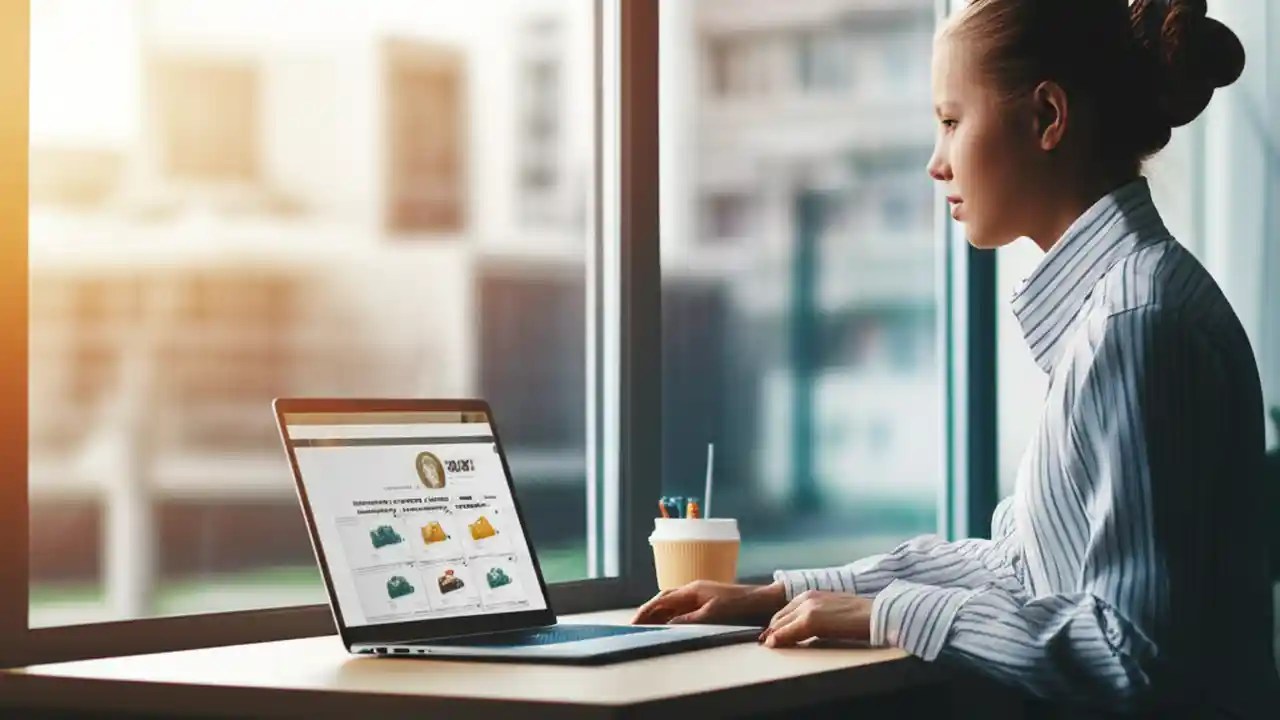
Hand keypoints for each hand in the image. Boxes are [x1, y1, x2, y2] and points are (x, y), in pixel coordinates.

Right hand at [631, 580, 786, 625]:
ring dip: (658, 613)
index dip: (645, 612)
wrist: (762, 601)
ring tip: (647, 626)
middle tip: (635, 625)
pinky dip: (671, 615)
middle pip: (663, 599)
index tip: (632, 623)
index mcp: (691, 591)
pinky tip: (670, 623)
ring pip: (672, 602)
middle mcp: (693, 590)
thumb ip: (688, 619)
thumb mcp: (712, 615)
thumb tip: (667, 624)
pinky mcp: (707, 601)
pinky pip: (682, 607)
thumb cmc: (739, 606)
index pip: (661, 601)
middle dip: (648, 611)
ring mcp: (700, 594)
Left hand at [759, 590, 873, 646]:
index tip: (770, 637)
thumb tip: (804, 629)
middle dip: (771, 631)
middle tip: (765, 644)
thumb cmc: (859, 615)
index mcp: (810, 594)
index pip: (785, 611)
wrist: (875, 614)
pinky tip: (773, 646)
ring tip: (767, 647)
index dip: (776, 625)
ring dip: (773, 636)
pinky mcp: (811, 620)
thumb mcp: (831, 611)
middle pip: (779, 617)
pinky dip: (779, 639)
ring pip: (781, 624)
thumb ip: (816, 616)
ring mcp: (807, 608)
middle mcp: (806, 598)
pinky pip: (788, 631)